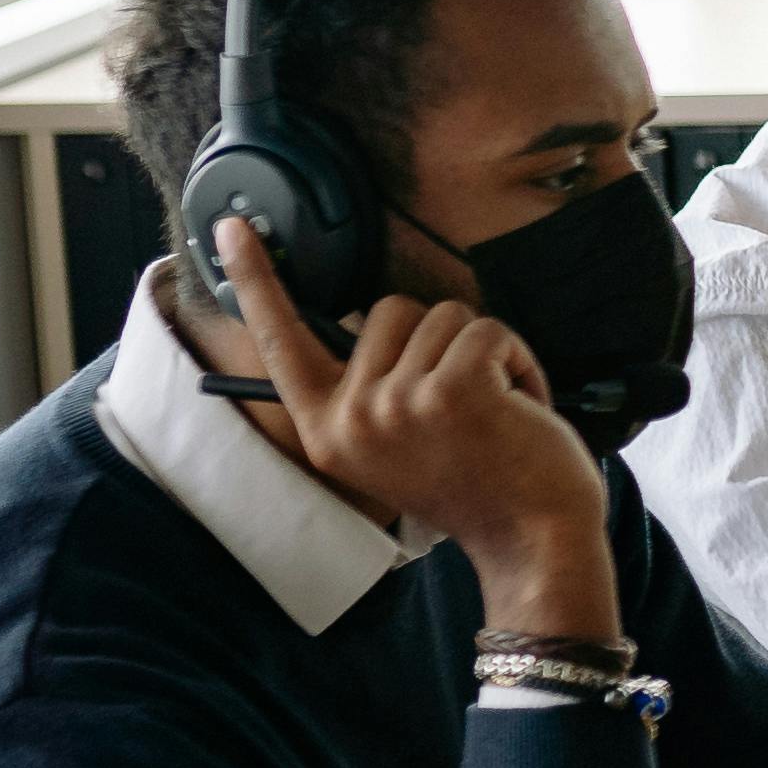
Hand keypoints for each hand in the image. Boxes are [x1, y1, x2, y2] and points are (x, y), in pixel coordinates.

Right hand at [210, 215, 614, 637]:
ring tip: (497, 412)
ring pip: (445, 315)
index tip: (233, 226)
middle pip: (390, 309)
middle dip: (440, 340)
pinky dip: (520, 359)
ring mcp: (396, 405)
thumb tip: (371, 322)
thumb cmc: (479, 485)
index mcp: (326, 429)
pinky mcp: (451, 391)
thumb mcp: (395, 445)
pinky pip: (487, 329)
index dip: (256, 280)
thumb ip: (369, 390)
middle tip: (465, 405)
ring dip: (485, 352)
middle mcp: (349, 418)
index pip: (279, 342)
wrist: (534, 541)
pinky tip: (523, 407)